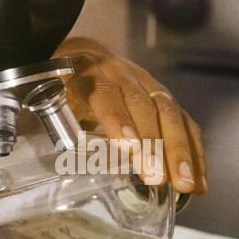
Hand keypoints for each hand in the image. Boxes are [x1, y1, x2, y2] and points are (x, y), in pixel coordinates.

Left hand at [62, 38, 206, 195]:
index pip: (106, 95)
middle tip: (158, 178)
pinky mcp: (165, 98)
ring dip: (179, 152)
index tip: (129, 147)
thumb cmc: (64, 83)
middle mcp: (123, 75)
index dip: (119, 120)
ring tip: (185, 185)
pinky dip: (194, 153)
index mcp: (89, 73)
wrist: (84, 54)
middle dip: (154, 144)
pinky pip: (185, 123)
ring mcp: (148, 85)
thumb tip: (41, 155)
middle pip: (143, 107)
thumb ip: (51, 118)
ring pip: (169, 114)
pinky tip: (197, 182)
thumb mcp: (51, 93)